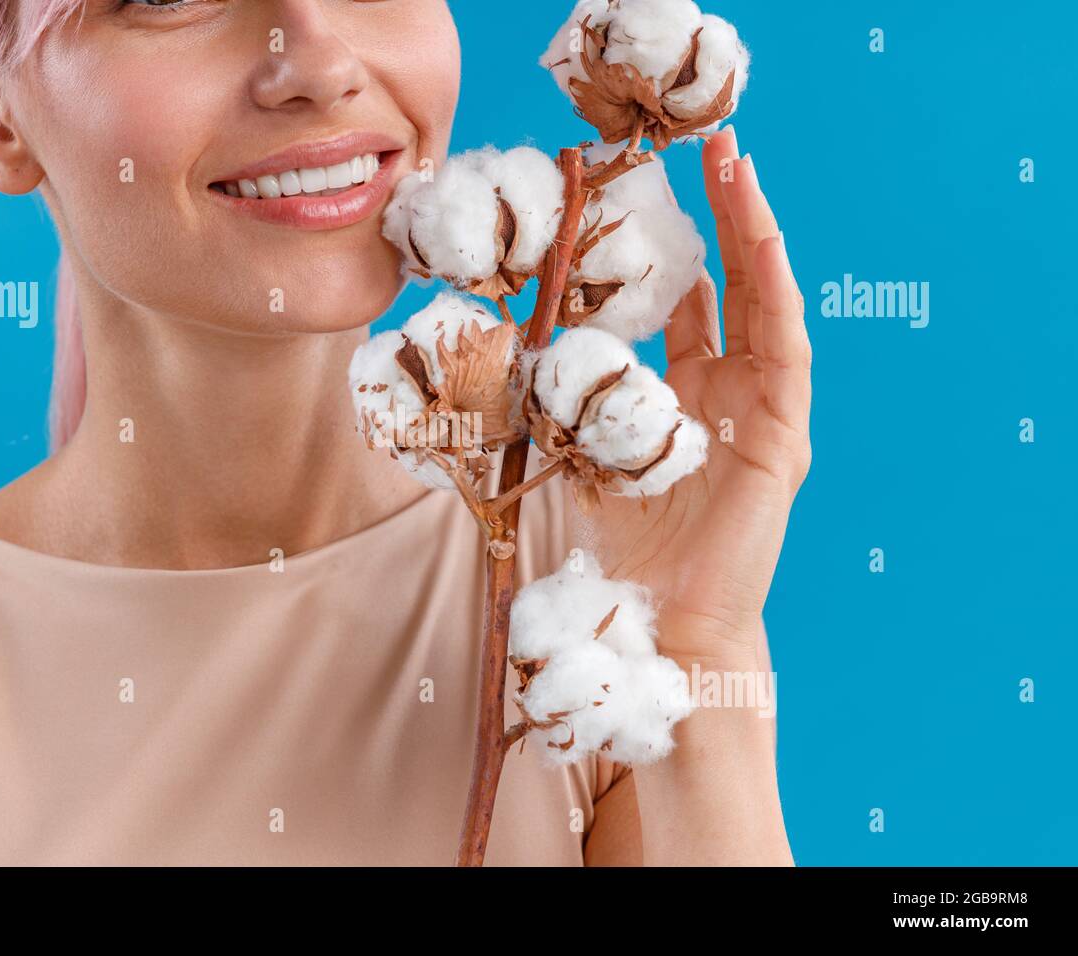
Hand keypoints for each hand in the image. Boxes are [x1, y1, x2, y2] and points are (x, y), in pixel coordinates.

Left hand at [574, 126, 811, 671]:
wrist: (665, 619)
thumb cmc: (625, 549)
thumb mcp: (584, 453)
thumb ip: (569, 400)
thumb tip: (522, 348)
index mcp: (685, 396)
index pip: (691, 305)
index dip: (676, 247)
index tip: (653, 189)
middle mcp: (729, 393)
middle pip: (735, 286)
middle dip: (725, 216)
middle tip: (711, 147)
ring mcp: (763, 410)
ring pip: (768, 303)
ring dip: (755, 231)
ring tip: (738, 166)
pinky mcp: (783, 435)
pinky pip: (787, 352)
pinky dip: (778, 293)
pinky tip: (763, 240)